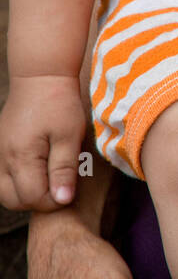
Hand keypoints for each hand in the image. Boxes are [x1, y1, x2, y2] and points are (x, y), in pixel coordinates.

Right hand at [0, 74, 84, 209]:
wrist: (40, 77)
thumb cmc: (58, 103)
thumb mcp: (69, 135)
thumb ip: (64, 169)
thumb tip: (62, 199)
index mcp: (21, 157)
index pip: (32, 198)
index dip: (55, 200)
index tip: (71, 189)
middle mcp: (3, 159)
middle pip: (14, 200)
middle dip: (38, 201)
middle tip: (60, 185)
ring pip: (4, 192)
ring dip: (26, 193)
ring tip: (49, 178)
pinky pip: (3, 177)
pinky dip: (18, 182)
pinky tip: (38, 170)